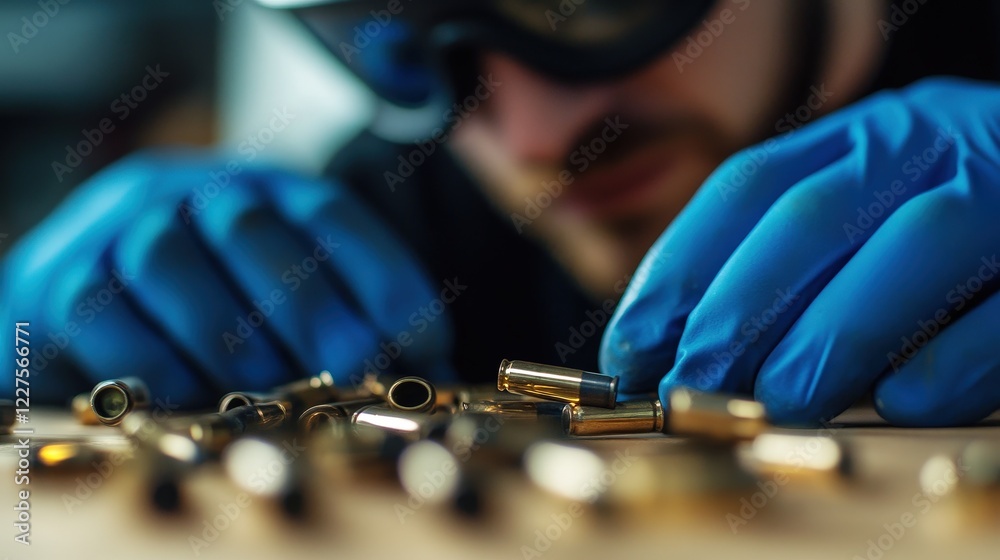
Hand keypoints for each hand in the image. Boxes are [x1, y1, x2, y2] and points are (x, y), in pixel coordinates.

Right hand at [1, 152, 454, 406]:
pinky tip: (192, 396)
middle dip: (310, 310)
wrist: (95, 294)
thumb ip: (346, 323)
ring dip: (228, 337)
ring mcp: (119, 227)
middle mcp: (191, 191)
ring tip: (269, 392)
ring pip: (169, 261)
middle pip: (250, 229)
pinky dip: (153, 362)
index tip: (423, 341)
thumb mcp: (286, 298)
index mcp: (265, 190)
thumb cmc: (218, 307)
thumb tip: (418, 379)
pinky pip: (101, 311)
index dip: (381, 276)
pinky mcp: (60, 277)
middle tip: (351, 372)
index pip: (330, 214)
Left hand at [600, 77, 999, 426]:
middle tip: (692, 388)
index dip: (680, 270)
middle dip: (739, 311)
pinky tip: (901, 401)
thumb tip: (675, 353)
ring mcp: (998, 188)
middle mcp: (921, 147)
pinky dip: (950, 358)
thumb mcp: (854, 214)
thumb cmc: (932, 223)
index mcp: (855, 138)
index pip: (748, 190)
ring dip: (836, 334)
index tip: (632, 349)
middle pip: (814, 218)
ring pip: (916, 246)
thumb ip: (782, 267)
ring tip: (780, 401)